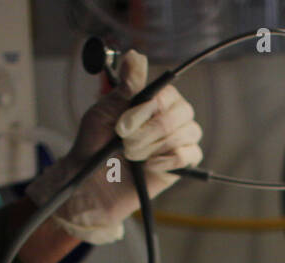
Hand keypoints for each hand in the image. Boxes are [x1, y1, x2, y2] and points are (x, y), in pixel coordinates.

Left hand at [26, 50, 202, 243]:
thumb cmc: (95, 146)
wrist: (93, 184)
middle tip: (125, 144)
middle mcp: (170, 116)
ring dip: (155, 146)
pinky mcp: (183, 164)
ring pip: (187, 132)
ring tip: (133, 156)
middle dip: (150, 131)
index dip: (146, 110)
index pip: (166, 94)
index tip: (122, 126)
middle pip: (181, 112)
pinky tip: (150, 166)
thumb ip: (125, 86)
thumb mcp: (104, 111)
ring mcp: (179, 139)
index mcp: (152, 99)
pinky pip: (191, 154)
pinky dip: (169, 160)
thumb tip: (136, 55)